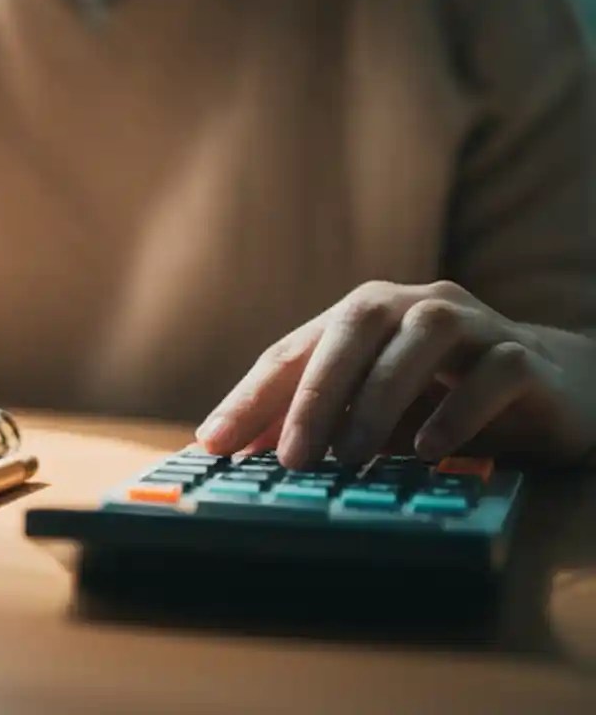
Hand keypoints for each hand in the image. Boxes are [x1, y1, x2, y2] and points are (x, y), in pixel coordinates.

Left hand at [196, 280, 595, 467]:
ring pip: (422, 338)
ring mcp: (476, 325)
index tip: (215, 444)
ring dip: (379, 399)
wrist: (549, 389)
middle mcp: (415, 306)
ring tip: (351, 458)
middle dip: (315, 393)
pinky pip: (492, 371)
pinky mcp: (526, 358)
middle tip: (291, 457)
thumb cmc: (439, 398)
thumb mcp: (366, 413)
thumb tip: (231, 452)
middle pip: (355, 325)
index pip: (295, 350)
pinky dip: (457, 409)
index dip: (251, 396)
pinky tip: (427, 449)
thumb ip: (308, 423)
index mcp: (364, 315)